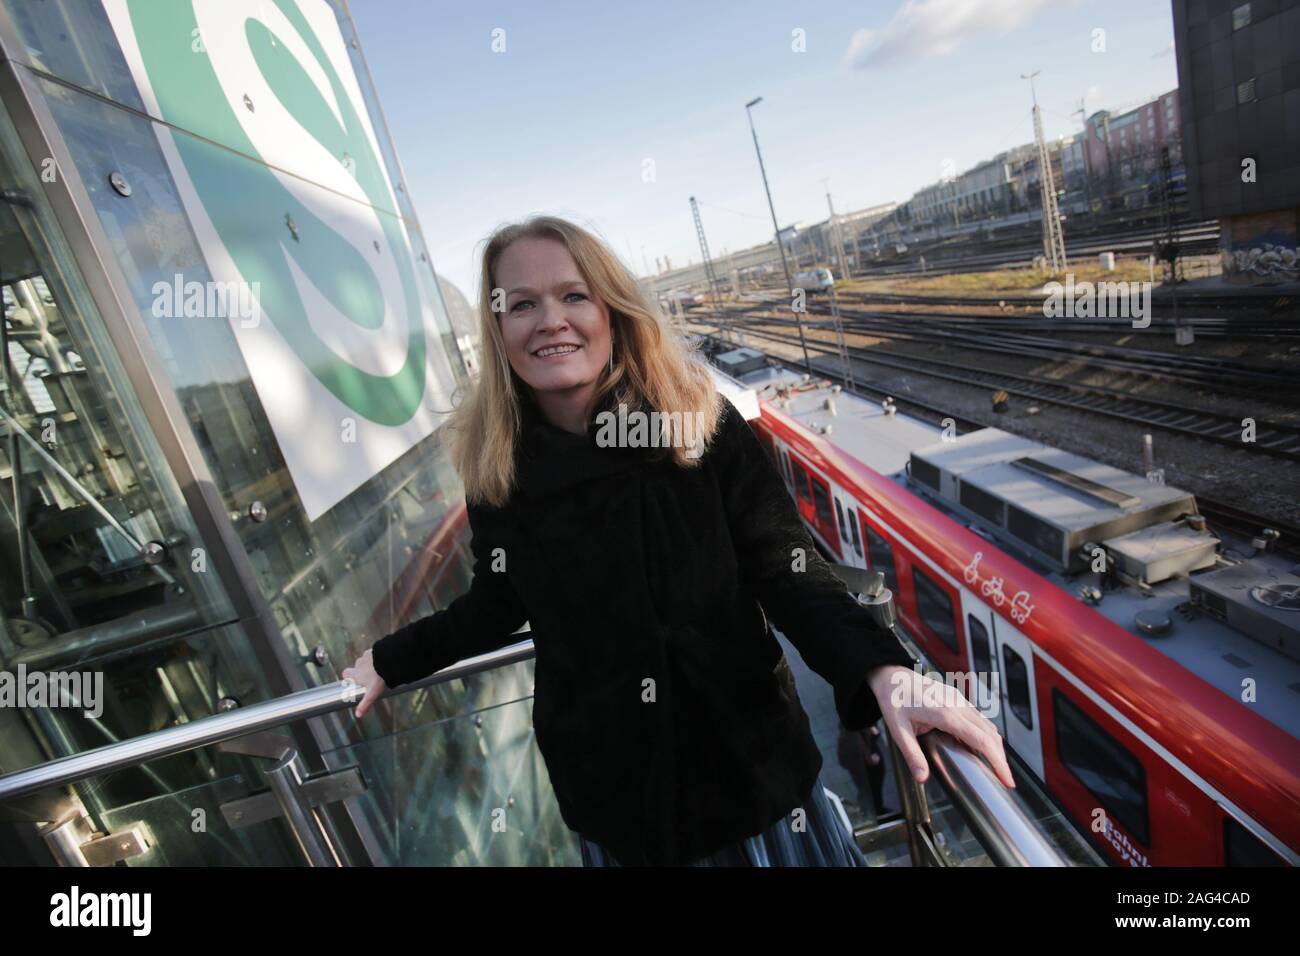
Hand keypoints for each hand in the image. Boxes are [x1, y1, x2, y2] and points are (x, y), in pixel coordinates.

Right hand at [341, 648, 386, 719]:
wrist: (388, 661)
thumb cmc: (378, 678)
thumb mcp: (372, 694)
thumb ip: (364, 704)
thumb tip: (358, 715)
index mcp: (356, 674)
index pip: (345, 674)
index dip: (348, 677)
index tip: (353, 680)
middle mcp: (359, 664)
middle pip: (356, 667)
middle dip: (361, 670)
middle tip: (371, 676)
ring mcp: (366, 656)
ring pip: (366, 660)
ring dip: (371, 664)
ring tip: (380, 669)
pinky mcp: (375, 650)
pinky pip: (375, 653)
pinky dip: (378, 657)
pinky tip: (385, 661)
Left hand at [866, 664, 1015, 789]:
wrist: (891, 676)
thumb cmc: (894, 700)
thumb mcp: (898, 730)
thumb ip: (912, 754)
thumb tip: (922, 778)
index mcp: (945, 714)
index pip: (981, 740)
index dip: (998, 761)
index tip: (1006, 779)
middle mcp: (957, 705)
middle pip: (990, 734)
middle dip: (1001, 759)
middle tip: (1006, 780)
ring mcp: (959, 701)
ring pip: (987, 725)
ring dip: (995, 747)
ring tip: (996, 768)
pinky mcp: (958, 699)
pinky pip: (979, 718)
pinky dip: (986, 735)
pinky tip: (981, 749)